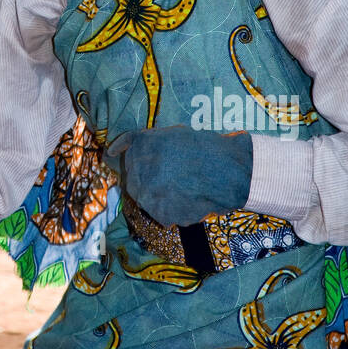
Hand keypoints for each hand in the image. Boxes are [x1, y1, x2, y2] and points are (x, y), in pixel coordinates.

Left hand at [106, 126, 253, 226]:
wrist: (227, 171)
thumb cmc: (205, 149)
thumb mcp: (173, 134)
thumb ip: (148, 142)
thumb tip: (120, 149)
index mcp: (140, 145)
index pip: (124, 153)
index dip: (135, 160)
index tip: (142, 164)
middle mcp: (138, 169)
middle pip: (133, 180)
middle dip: (148, 181)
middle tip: (171, 179)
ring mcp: (147, 194)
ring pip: (147, 200)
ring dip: (160, 197)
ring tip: (184, 189)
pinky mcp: (161, 214)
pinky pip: (163, 214)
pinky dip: (174, 210)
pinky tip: (190, 200)